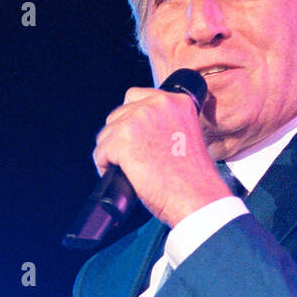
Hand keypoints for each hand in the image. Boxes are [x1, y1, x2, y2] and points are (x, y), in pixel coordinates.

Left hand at [92, 86, 232, 226]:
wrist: (196, 198)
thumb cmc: (194, 179)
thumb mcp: (187, 137)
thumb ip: (166, 125)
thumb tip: (141, 131)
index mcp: (177, 102)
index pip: (136, 97)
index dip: (131, 120)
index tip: (135, 138)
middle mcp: (157, 105)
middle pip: (118, 114)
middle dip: (119, 136)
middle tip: (130, 158)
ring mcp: (138, 121)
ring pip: (107, 133)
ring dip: (111, 152)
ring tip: (126, 170)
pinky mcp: (123, 141)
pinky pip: (100, 151)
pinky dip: (104, 166)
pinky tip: (119, 175)